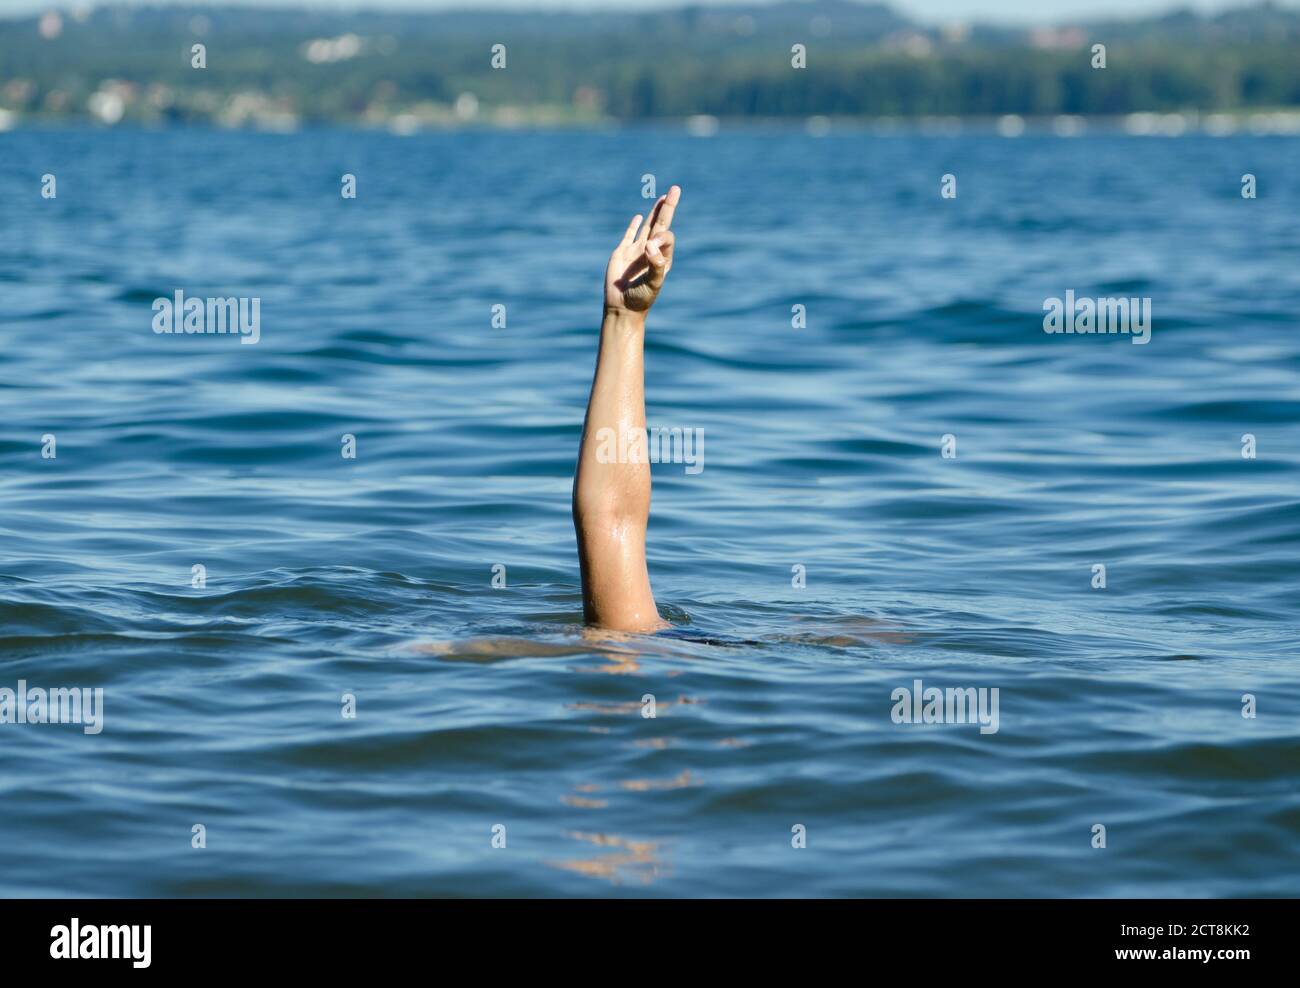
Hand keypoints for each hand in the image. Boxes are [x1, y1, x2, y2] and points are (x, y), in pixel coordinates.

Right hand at [605, 185, 679, 315]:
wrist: (622, 307)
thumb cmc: (641, 298)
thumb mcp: (653, 284)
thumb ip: (656, 265)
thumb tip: (651, 243)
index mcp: (662, 258)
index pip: (666, 237)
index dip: (661, 236)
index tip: (651, 247)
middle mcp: (651, 251)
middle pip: (661, 224)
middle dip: (668, 207)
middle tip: (675, 189)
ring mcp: (636, 251)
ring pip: (647, 226)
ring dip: (655, 212)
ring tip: (663, 197)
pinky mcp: (621, 253)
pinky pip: (629, 235)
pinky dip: (633, 225)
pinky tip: (638, 217)